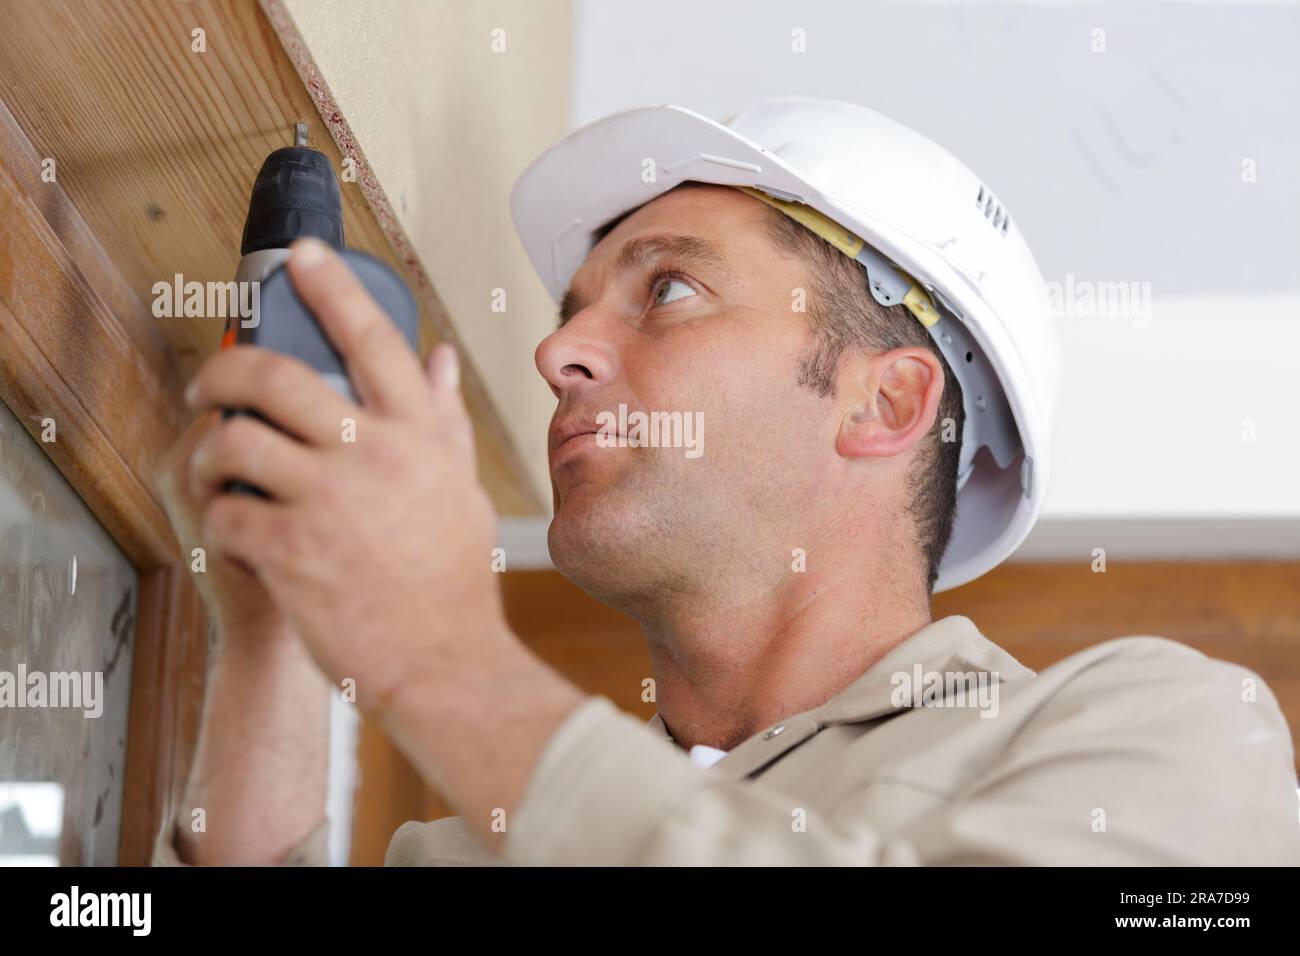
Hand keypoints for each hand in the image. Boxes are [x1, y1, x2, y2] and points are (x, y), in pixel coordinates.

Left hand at [183, 239, 507, 714]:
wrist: (441, 659)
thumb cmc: (453, 577)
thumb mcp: (460, 485)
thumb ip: (443, 418)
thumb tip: (441, 359)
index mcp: (417, 434)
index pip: (371, 337)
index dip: (331, 286)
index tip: (301, 255)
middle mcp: (372, 454)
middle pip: (275, 375)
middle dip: (223, 368)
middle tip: (209, 382)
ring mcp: (328, 501)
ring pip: (235, 438)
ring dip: (208, 447)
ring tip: (211, 463)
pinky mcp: (291, 550)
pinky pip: (225, 510)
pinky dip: (218, 517)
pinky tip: (233, 527)